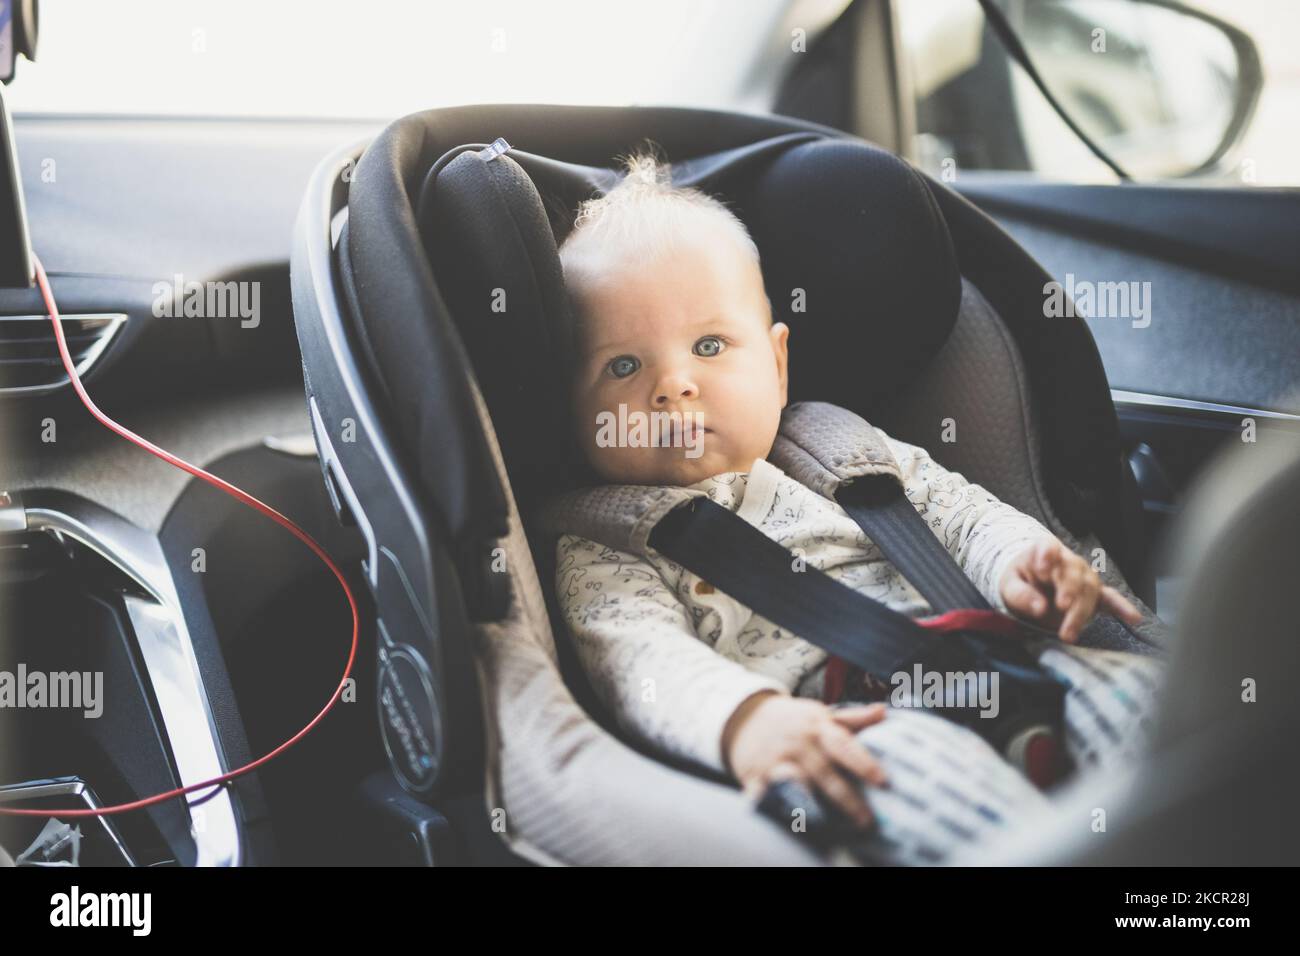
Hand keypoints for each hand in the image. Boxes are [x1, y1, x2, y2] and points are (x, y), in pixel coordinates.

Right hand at [722, 690, 888, 829]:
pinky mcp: (757, 777)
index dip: (863, 763)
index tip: (883, 781)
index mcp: (817, 728)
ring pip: (798, 787)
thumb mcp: (819, 715)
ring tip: (834, 825)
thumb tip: (883, 712)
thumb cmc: (793, 721)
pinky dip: (779, 808)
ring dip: (815, 806)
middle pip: (825, 774)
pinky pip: (769, 797)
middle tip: (867, 820)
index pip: (844, 745)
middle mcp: (798, 745)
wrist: (745, 719)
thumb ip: (852, 718)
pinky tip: (794, 822)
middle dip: (847, 799)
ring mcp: (777, 761)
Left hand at [998, 537, 1142, 642]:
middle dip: (1069, 592)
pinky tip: (1133, 618)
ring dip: (1080, 613)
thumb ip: (1021, 594)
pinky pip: (1111, 599)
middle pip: (1073, 575)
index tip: (1043, 570)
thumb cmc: (1019, 580)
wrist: (1030, 584)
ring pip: (1089, 591)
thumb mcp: (1009, 584)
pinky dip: (1122, 608)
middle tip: (1061, 608)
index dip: (1048, 556)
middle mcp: (1069, 562)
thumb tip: (1040, 608)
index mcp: (1044, 552)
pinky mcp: (1094, 595)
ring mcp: (1084, 578)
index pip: (1049, 547)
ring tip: (1068, 634)